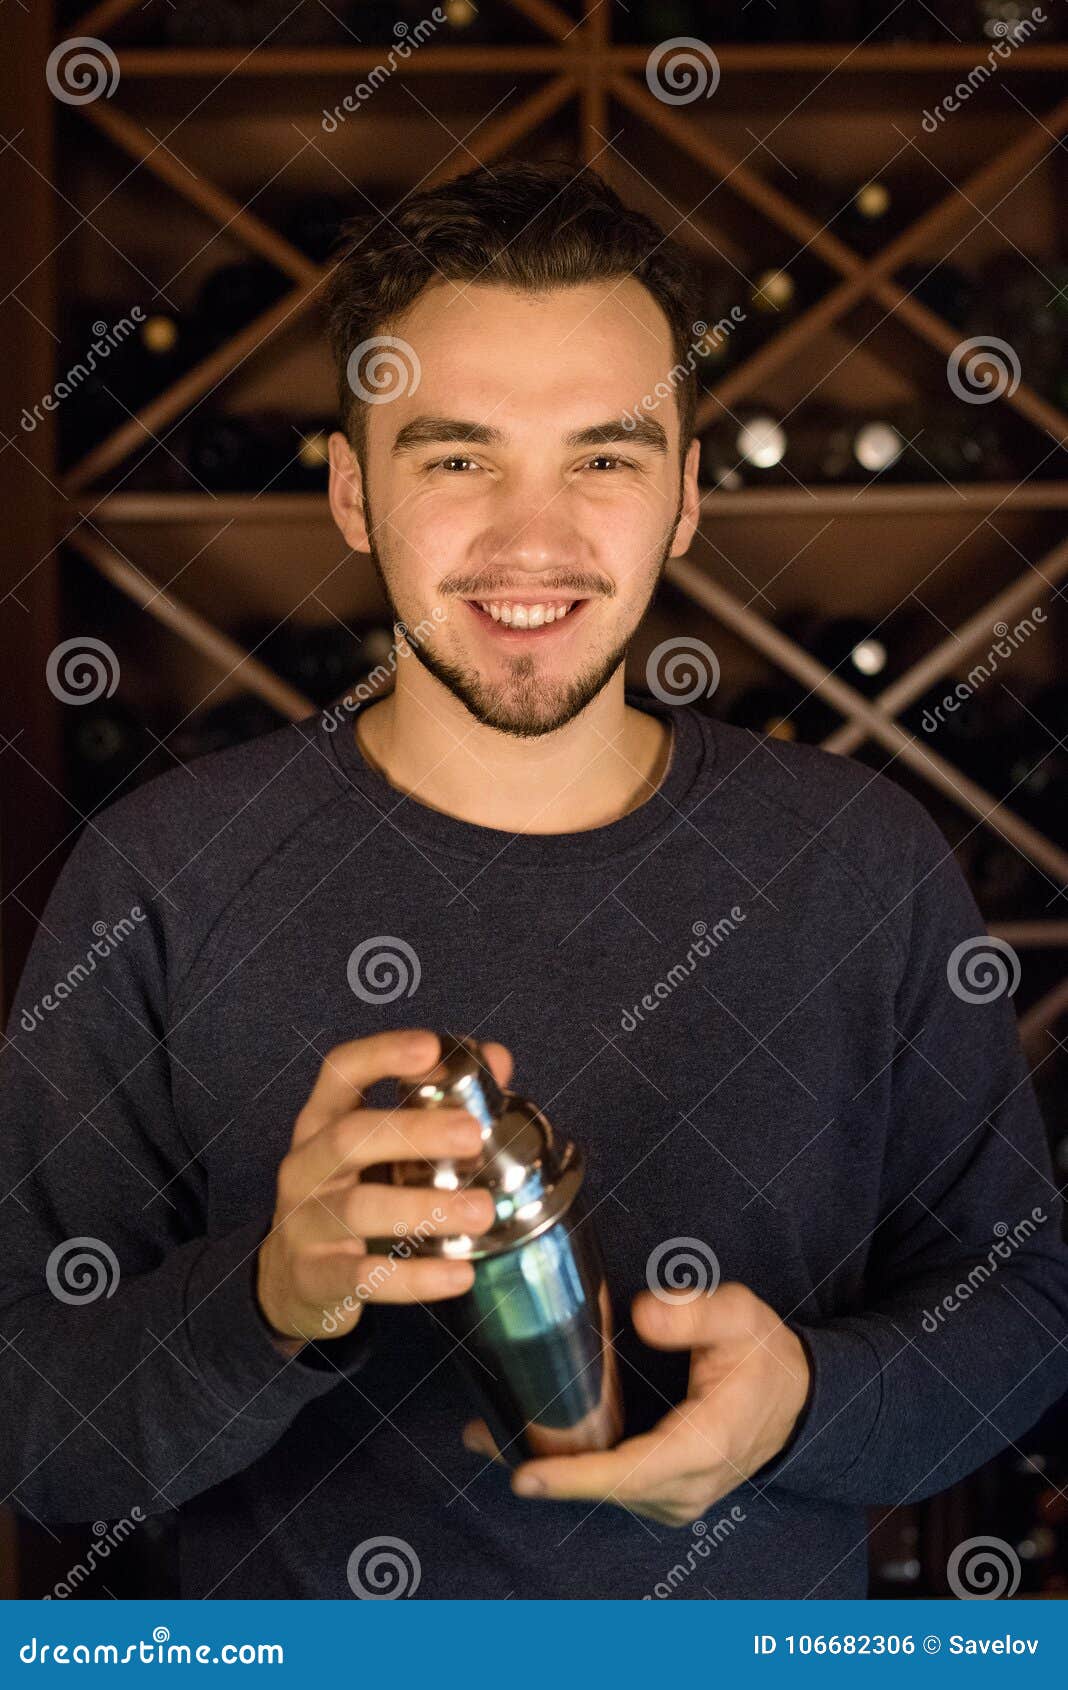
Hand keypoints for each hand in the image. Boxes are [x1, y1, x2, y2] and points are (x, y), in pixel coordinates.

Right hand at [257, 1029, 510, 1349]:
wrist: (289, 1281)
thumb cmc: (349, 1195)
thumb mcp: (380, 1148)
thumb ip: (436, 1100)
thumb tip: (496, 1058)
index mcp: (322, 1121)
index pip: (340, 1072)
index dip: (382, 1053)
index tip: (431, 1047)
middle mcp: (306, 1164)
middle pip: (350, 1136)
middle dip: (414, 1131)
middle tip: (473, 1135)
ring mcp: (304, 1221)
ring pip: (358, 1208)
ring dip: (424, 1207)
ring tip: (481, 1211)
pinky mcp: (314, 1276)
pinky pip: (363, 1276)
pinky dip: (415, 1277)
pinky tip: (460, 1274)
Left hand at [465, 1281, 809, 1525]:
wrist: (795, 1398)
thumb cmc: (763, 1355)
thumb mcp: (740, 1317)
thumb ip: (695, 1313)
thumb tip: (642, 1315)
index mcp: (706, 1444)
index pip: (633, 1471)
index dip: (577, 1477)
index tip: (525, 1474)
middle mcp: (688, 1485)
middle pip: (605, 1487)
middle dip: (543, 1468)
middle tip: (478, 1436)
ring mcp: (676, 1497)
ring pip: (602, 1492)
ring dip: (549, 1469)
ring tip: (487, 1437)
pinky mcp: (663, 1494)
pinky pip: (609, 1487)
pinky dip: (569, 1470)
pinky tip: (525, 1445)